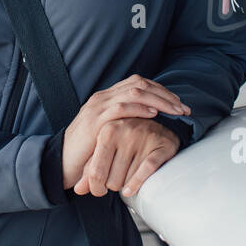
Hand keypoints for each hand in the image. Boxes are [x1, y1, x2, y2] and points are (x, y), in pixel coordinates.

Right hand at [61, 74, 187, 191]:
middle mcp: (102, 97)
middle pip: (140, 84)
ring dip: (159, 101)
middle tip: (183, 108)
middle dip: (165, 95)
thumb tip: (149, 120)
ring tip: (175, 111)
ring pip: (134, 92)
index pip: (138, 83)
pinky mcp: (96, 121)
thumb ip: (123, 122)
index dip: (160, 90)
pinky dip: (140, 108)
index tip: (178, 102)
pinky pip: (121, 108)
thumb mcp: (108, 131)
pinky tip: (154, 114)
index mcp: (106, 97)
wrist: (62, 162)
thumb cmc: (87, 151)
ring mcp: (98, 107)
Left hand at [73, 117, 180, 197]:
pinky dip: (138, 183)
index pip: (95, 172)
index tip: (99, 190)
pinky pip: (147, 170)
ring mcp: (143, 137)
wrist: (158, 124)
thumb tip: (77, 189)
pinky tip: (131, 189)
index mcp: (107, 131)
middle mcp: (125, 131)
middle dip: (114, 185)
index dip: (96, 187)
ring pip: (129, 179)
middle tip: (117, 178)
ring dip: (127, 183)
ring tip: (128, 174)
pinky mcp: (161, 145)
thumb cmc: (126, 140)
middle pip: (112, 180)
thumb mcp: (104, 151)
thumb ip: (89, 170)